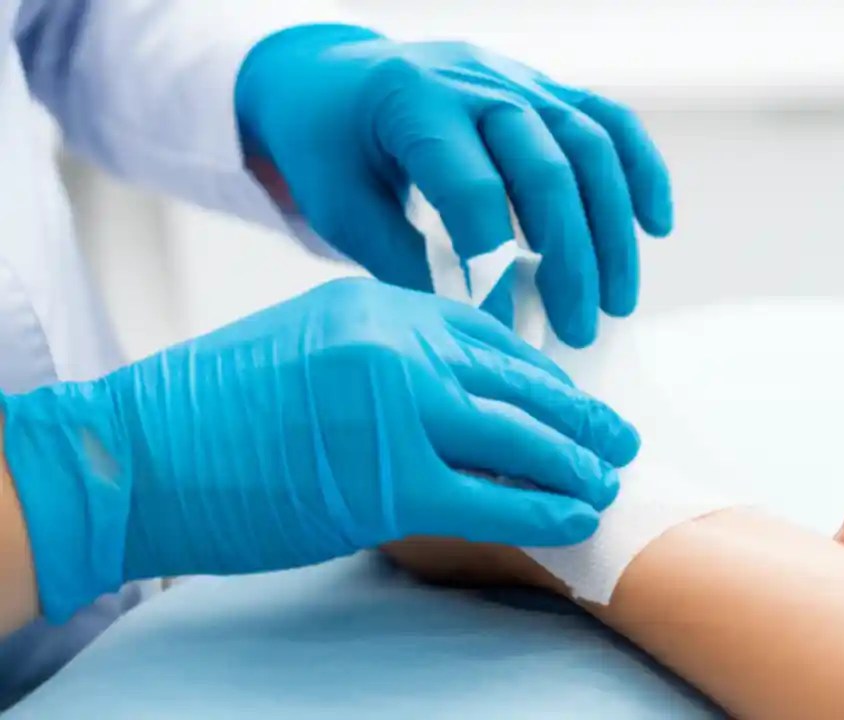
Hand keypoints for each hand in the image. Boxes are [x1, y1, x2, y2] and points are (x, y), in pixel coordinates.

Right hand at [1, 278, 637, 621]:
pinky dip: (544, 510)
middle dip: (578, 413)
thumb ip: (383, 352)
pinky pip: (494, 499)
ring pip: (519, 436)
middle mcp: (398, 344)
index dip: (537, 371)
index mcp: (377, 303)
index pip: (486, 334)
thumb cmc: (211, 408)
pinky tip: (577, 517)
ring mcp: (399, 410)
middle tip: (619, 435)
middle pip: (518, 379)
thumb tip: (451, 388)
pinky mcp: (391, 483)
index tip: (568, 396)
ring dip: (575, 462)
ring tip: (608, 479)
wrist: (133, 455)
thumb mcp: (305, 341)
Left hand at [235, 25, 673, 346]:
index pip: (471, 194)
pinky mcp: (548, 89)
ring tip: (618, 302)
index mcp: (413, 104)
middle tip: (578, 331)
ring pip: (591, 149)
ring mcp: (521, 79)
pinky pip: (611, 122)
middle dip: (570, 261)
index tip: (507, 338)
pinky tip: (655, 225)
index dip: (493, 271)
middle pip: (545, 171)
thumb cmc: (329, 146)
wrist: (331, 76)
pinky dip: (641, 171)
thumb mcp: (342, 205)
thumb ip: (402, 260)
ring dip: (613, 231)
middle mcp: (477, 81)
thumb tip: (472, 331)